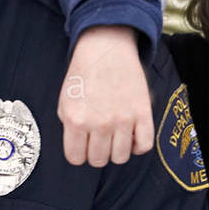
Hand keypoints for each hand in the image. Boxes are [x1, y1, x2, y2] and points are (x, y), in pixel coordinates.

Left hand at [58, 25, 151, 166]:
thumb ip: (70, 127)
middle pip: (99, 160)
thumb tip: (80, 148)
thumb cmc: (84, 74)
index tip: (83, 145)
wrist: (106, 48)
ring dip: (117, 150)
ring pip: (121, 157)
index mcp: (75, 120)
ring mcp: (122, 119)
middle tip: (99, 139)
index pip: (76, 158)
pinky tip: (131, 135)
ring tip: (115, 136)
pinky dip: (138, 146)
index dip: (79, 153)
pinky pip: (144, 145)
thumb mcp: (64, 101)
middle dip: (97, 152)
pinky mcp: (142, 113)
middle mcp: (99, 123)